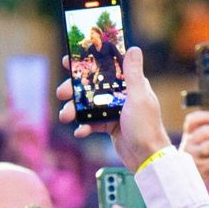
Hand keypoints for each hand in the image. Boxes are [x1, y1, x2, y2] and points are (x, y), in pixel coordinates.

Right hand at [57, 46, 170, 172]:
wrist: (147, 158)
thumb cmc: (146, 126)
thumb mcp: (139, 97)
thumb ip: (133, 74)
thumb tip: (133, 48)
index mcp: (130, 84)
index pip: (106, 67)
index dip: (88, 63)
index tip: (70, 61)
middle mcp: (121, 95)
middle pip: (92, 86)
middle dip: (74, 89)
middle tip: (62, 93)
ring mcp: (114, 110)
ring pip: (89, 105)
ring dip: (75, 109)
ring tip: (66, 116)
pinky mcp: (109, 126)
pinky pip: (92, 122)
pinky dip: (84, 126)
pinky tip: (80, 132)